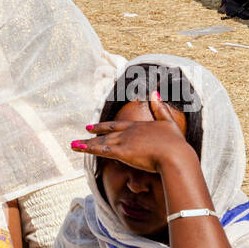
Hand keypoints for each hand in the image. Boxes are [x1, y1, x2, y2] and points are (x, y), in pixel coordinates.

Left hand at [73, 91, 196, 174]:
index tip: (94, 126)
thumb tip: (154, 92)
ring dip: (86, 143)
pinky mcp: (121, 152)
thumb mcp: (168, 122)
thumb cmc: (175, 143)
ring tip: (73, 144)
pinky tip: (79, 148)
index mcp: (138, 126)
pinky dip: (88, 149)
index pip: (117, 125)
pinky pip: (101, 150)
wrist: (175, 155)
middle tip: (85, 131)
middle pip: (107, 133)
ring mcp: (124, 141)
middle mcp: (128, 132)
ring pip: (101, 142)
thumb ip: (160, 108)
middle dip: (95, 133)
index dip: (104, 126)